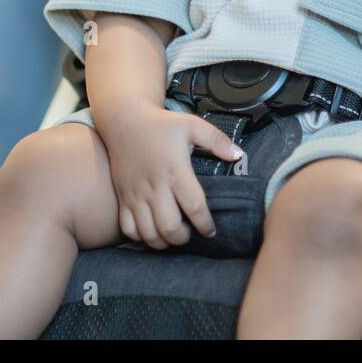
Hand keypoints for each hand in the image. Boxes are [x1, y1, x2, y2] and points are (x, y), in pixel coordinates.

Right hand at [97, 101, 242, 249]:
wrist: (124, 121)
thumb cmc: (162, 124)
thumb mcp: (192, 125)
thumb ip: (217, 140)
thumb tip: (239, 155)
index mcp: (175, 170)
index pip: (194, 206)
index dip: (205, 224)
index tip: (210, 230)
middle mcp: (154, 186)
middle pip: (170, 227)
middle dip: (184, 238)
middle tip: (191, 233)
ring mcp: (136, 194)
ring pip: (148, 233)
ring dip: (163, 241)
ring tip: (173, 234)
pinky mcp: (123, 197)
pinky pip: (128, 228)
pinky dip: (141, 237)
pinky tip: (152, 230)